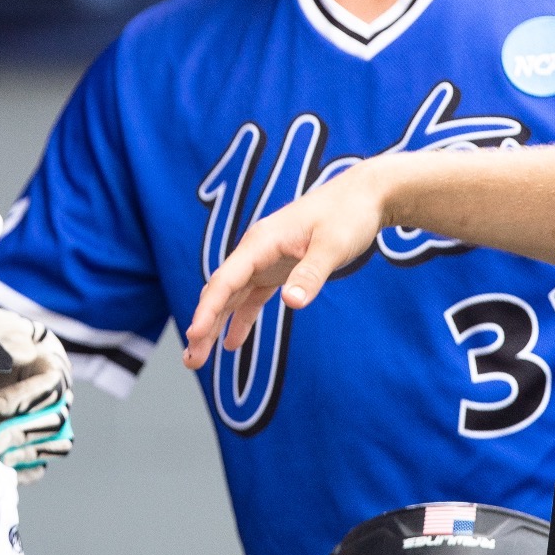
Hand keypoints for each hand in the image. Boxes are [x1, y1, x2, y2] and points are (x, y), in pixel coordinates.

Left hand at [0, 306, 71, 482]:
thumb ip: (7, 338)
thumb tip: (25, 354)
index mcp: (49, 365)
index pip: (51, 386)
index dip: (24, 398)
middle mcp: (54, 396)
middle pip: (58, 419)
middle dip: (25, 432)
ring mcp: (43, 420)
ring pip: (58, 443)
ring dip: (30, 453)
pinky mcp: (29, 440)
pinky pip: (43, 461)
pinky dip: (29, 469)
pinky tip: (5, 470)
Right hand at [182, 159, 389, 369]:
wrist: (364, 194)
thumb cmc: (349, 214)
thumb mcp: (334, 245)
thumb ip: (310, 274)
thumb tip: (290, 302)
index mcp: (260, 242)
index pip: (225, 281)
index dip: (208, 309)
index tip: (194, 334)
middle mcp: (254, 251)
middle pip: (220, 293)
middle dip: (203, 326)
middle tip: (190, 361)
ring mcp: (264, 260)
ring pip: (230, 297)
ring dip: (214, 326)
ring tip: (197, 358)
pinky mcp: (277, 269)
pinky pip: (250, 297)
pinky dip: (240, 319)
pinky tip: (231, 343)